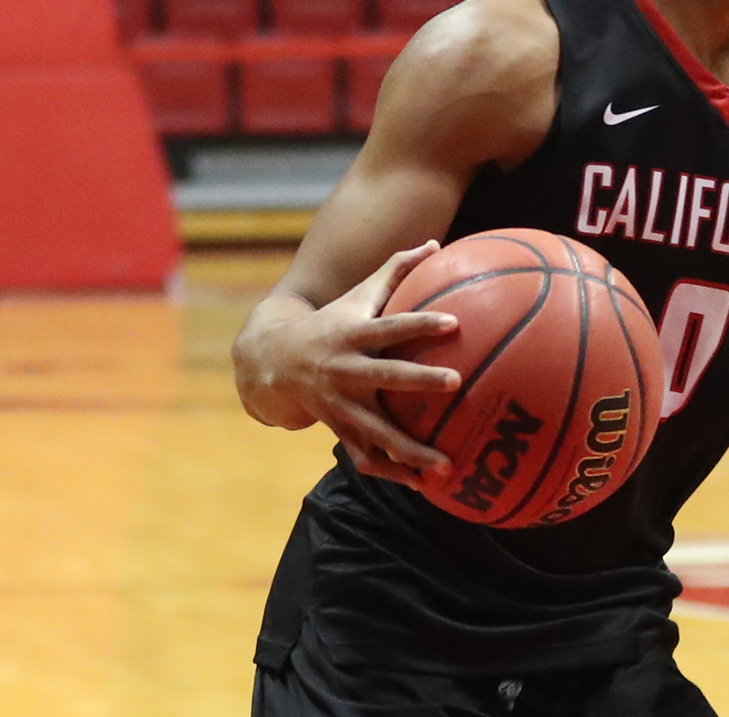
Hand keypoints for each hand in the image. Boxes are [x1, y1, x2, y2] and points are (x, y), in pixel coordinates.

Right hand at [249, 243, 463, 486]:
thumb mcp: (357, 295)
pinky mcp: (339, 431)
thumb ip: (395, 270)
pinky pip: (367, 457)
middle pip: (386, 377)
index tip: (454, 322)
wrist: (272, 361)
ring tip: (447, 466)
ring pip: (377, 431)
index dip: (420, 324)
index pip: (391, 327)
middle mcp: (346, 371)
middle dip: (420, 381)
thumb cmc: (331, 323)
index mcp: (353, 335)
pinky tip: (424, 485)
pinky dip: (393, 472)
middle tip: (456, 384)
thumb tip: (433, 244)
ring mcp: (341, 405)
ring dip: (410, 450)